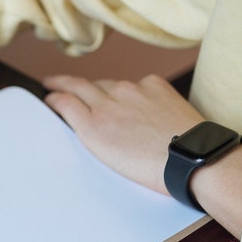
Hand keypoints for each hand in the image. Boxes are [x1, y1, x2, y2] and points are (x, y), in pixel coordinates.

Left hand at [43, 73, 241, 238]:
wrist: (192, 159)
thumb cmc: (193, 150)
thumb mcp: (179, 118)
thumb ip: (159, 115)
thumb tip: (151, 128)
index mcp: (152, 86)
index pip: (122, 86)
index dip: (105, 90)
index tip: (97, 91)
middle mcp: (129, 90)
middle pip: (98, 85)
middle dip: (80, 84)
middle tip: (62, 82)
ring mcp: (110, 104)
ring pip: (78, 89)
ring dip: (62, 87)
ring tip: (50, 88)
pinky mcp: (94, 122)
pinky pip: (67, 104)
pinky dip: (55, 100)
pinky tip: (48, 100)